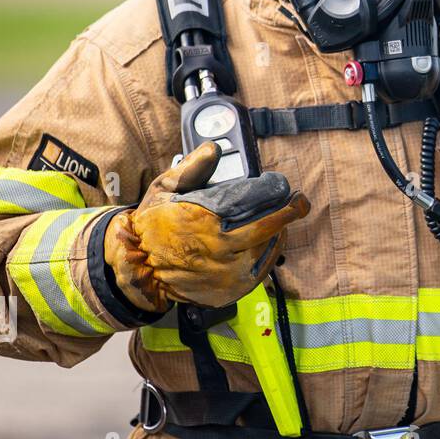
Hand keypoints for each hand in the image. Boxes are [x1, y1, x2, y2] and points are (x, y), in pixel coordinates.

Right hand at [105, 143, 310, 311]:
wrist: (139, 270)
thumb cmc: (153, 224)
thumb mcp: (164, 189)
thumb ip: (191, 169)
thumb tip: (214, 149)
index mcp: (201, 220)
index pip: (248, 201)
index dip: (269, 191)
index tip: (280, 183)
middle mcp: (218, 248)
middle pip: (266, 226)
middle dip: (288, 211)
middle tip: (300, 200)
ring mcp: (226, 273)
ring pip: (267, 248)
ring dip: (280, 231)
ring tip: (287, 217)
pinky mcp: (230, 289)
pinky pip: (262, 269)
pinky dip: (271, 253)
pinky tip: (275, 240)